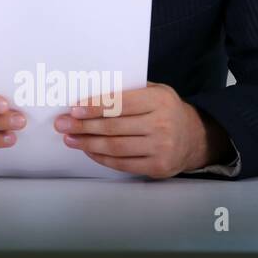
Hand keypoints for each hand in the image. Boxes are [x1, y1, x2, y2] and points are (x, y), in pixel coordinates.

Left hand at [53, 81, 226, 177]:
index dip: (94, 107)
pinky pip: (122, 164)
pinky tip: (88, 150)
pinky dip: (101, 157)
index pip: (120, 103)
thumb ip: (127, 89)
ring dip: (87, 143)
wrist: (195, 137)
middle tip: (61, 124)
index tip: (73, 109)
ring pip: (115, 147)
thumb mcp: (154, 91)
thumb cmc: (165, 109)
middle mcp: (162, 124)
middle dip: (83, 126)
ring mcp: (161, 148)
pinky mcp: (158, 167)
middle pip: (113, 127)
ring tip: (69, 138)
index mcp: (159, 100)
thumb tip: (88, 90)